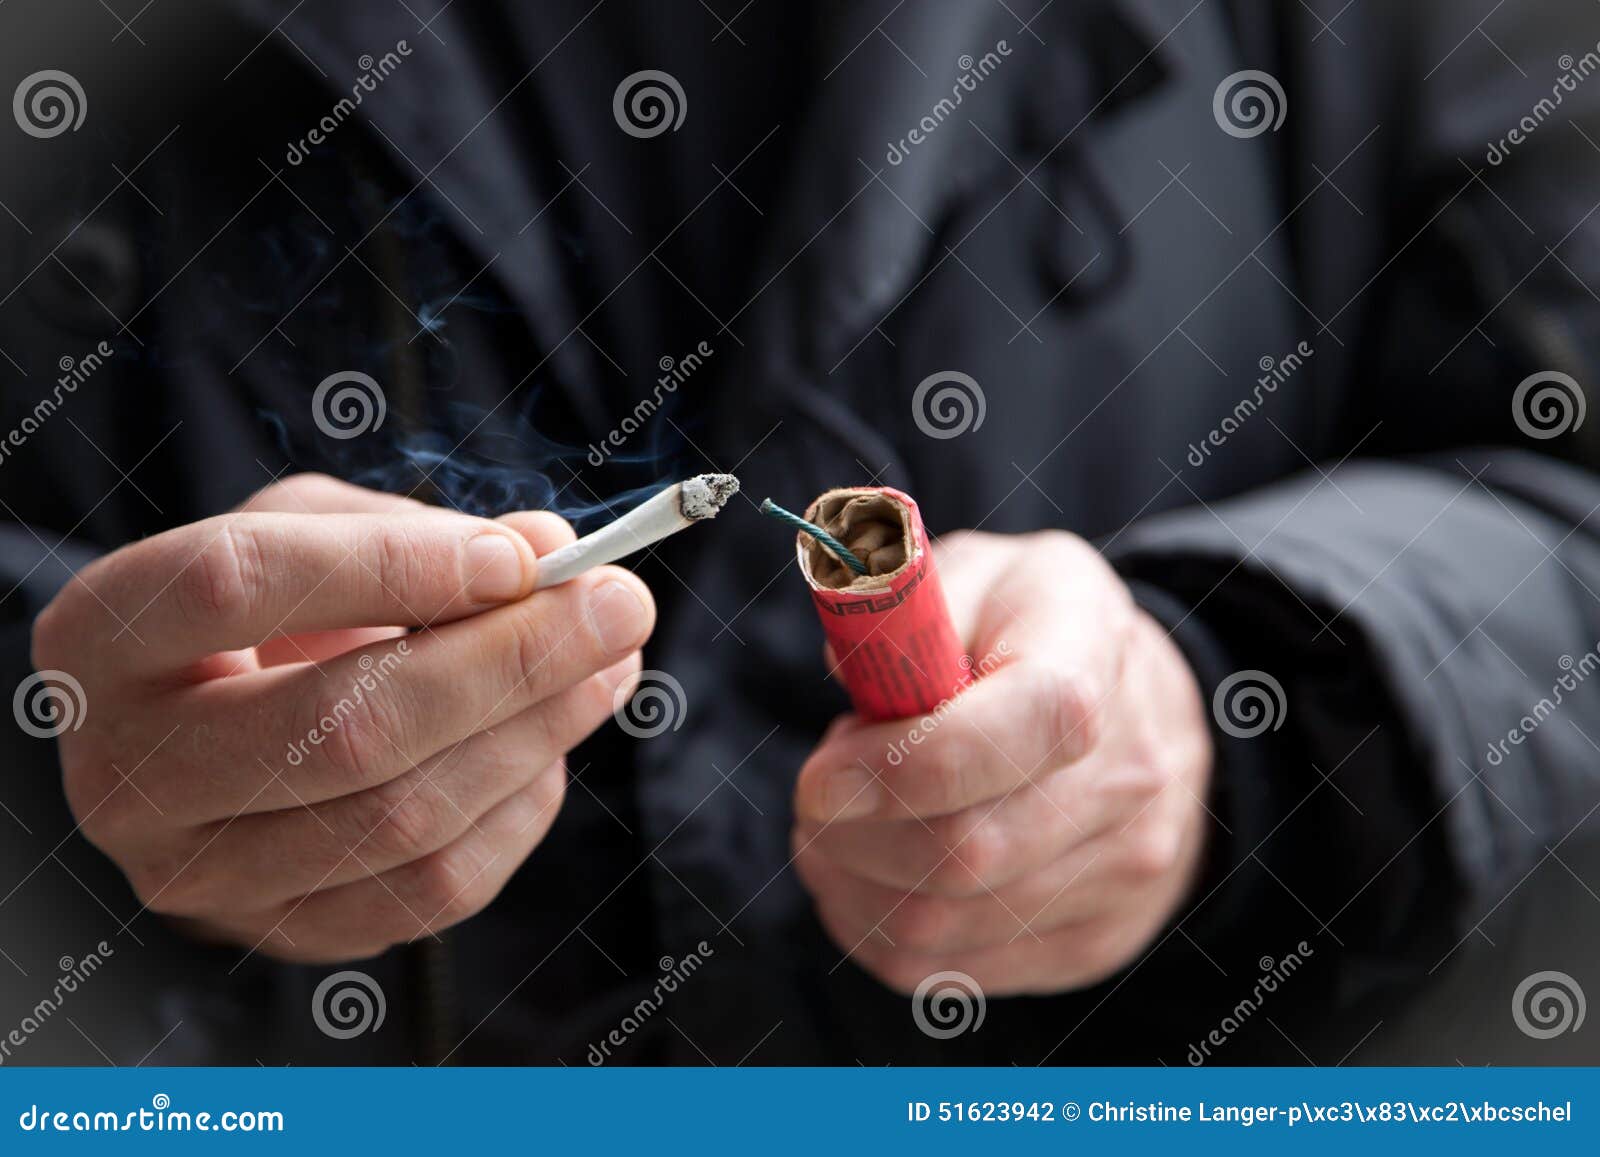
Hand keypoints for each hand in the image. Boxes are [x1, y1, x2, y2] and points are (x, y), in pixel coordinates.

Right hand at [32, 473, 654, 962]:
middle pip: (345, 728)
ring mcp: (203, 876)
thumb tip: (543, 552)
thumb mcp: (311, 532)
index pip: (242, 587)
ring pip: (405, 821)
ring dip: (539, 734)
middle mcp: (132, 774)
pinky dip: (518, 807)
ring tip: (610, 663)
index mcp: (106, 639)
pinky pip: (434, 890)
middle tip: (619, 604)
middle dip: (512, 662)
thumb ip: (416, 531)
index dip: (396, 568)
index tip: (521, 556)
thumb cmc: (264, 612)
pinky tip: (550, 742)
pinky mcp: (286, 934)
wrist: (209, 736)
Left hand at [792, 530, 1212, 995]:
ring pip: (940, 925)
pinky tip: (862, 876)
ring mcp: (1120, 870)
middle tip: (817, 797)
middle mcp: (1126, 774)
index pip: (1005, 737)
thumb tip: (852, 676)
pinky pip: (947, 968)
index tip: (821, 774)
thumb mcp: (976, 572)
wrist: (1145, 709)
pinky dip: (874, 930)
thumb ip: (905, 608)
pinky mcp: (1091, 939)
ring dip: (849, 884)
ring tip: (832, 830)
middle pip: (964, 852)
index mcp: (1088, 657)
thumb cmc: (1032, 631)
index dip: (893, 770)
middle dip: (850, 834)